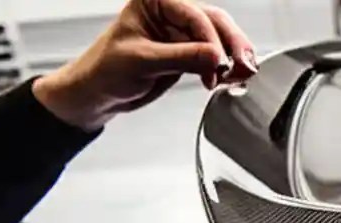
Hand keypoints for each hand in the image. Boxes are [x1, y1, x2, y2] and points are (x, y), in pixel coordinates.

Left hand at [33, 0, 257, 129]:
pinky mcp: (188, 54)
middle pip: (214, 22)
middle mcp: (171, 13)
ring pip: (220, 38)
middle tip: (242, 65)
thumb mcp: (143, 61)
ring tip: (240, 74)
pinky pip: (215, 56)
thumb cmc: (105, 69)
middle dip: (231, 44)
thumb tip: (215, 56)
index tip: (219, 62)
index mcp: (155, 1)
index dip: (211, 39)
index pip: (194, 15)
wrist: (97, 95)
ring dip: (234, 56)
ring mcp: (181, 34)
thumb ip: (182, 57)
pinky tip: (232, 77)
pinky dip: (226, 67)